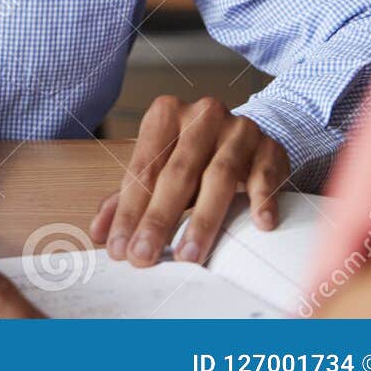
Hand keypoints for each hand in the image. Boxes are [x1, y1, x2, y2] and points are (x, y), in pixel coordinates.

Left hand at [89, 96, 288, 266]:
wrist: (247, 137)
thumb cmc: (196, 158)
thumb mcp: (160, 170)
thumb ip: (128, 198)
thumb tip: (99, 232)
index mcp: (166, 115)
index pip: (143, 168)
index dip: (129, 211)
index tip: (119, 248)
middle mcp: (202, 116)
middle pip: (177, 173)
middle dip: (158, 219)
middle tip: (144, 256)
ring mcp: (239, 129)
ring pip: (219, 175)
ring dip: (202, 219)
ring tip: (188, 254)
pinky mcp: (271, 147)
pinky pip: (265, 174)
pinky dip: (262, 199)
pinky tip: (259, 224)